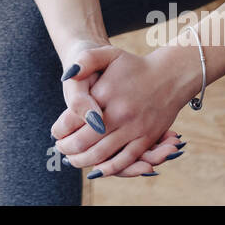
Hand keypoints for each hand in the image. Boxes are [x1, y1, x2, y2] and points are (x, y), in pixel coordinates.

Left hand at [52, 45, 186, 177]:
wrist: (170, 75)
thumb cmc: (134, 66)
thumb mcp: (109, 54)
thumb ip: (86, 61)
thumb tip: (67, 76)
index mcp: (105, 93)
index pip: (74, 118)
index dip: (60, 130)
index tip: (54, 133)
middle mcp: (119, 113)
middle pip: (84, 141)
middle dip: (67, 148)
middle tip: (60, 149)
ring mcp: (134, 128)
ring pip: (101, 154)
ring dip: (82, 161)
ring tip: (72, 160)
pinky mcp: (147, 138)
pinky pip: (125, 160)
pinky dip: (108, 169)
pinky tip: (96, 170)